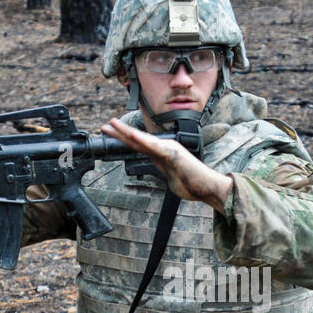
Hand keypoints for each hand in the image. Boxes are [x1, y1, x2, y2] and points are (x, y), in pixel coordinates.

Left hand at [100, 117, 231, 211]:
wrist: (208, 188)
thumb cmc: (193, 184)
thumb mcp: (171, 178)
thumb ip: (164, 172)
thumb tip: (159, 173)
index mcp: (162, 154)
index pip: (139, 146)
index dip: (124, 140)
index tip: (111, 136)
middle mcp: (164, 148)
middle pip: (137, 140)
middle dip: (119, 133)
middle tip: (104, 126)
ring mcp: (168, 149)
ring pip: (143, 140)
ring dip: (126, 132)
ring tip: (112, 124)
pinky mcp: (173, 154)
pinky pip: (155, 147)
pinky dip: (144, 141)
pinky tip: (132, 135)